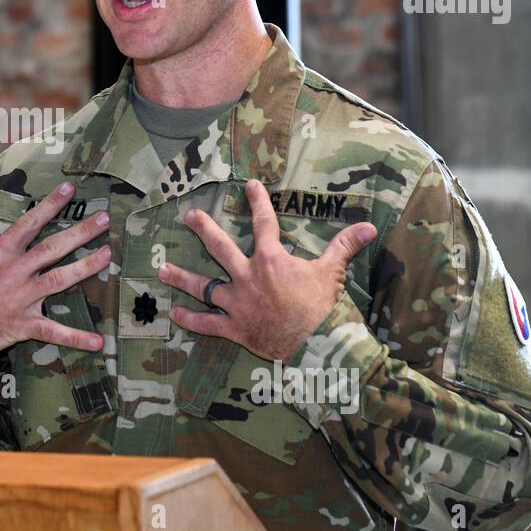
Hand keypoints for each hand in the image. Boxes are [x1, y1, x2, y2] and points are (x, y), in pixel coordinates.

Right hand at [0, 181, 110, 368]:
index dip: (50, 205)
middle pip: (53, 247)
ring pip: (61, 279)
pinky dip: (77, 338)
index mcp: (0, 253)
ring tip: (108, 255)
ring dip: (87, 267)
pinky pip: (54, 331)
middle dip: (81, 232)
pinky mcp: (22, 325)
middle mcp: (14, 271)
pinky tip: (98, 341)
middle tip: (104, 219)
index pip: (29, 223)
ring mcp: (20, 298)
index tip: (69, 188)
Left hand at [157, 179, 375, 360]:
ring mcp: (238, 303)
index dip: (258, 202)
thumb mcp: (332, 272)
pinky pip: (207, 323)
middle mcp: (247, 277)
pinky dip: (190, 319)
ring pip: (204, 286)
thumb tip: (369, 225)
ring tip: (162, 269)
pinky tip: (174, 313)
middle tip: (189, 215)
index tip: (250, 185)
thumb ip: (344, 246)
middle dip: (204, 229)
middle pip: (220, 248)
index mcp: (271, 259)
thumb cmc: (323, 307)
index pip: (264, 224)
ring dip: (182, 277)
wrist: (315, 345)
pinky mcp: (234, 328)